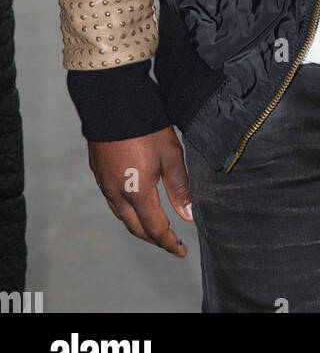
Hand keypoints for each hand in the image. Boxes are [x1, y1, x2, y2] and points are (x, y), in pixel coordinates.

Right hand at [88, 127, 193, 256]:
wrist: (113, 102)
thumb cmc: (146, 126)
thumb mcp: (170, 155)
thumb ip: (180, 187)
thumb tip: (189, 216)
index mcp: (137, 193)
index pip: (155, 229)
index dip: (169, 243)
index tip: (181, 251)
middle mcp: (116, 194)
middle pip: (136, 228)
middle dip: (154, 239)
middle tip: (170, 243)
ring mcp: (104, 184)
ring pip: (122, 216)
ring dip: (139, 226)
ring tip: (156, 228)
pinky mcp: (98, 173)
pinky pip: (113, 202)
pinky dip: (127, 211)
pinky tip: (135, 205)